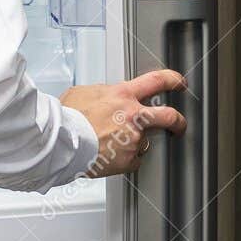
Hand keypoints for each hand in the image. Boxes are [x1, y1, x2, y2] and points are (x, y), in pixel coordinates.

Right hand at [61, 69, 187, 177]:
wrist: (61, 142)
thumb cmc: (67, 118)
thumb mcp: (85, 93)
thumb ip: (104, 93)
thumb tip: (108, 96)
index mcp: (123, 95)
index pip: (158, 80)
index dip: (173, 80)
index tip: (179, 83)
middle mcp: (133, 116)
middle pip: (170, 116)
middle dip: (178, 122)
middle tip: (178, 126)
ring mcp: (133, 139)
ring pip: (143, 141)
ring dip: (132, 143)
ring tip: (109, 144)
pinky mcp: (128, 160)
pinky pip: (132, 160)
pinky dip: (124, 159)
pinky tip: (109, 155)